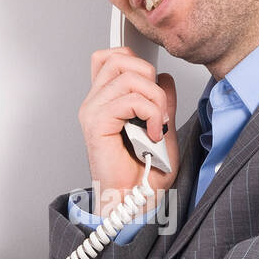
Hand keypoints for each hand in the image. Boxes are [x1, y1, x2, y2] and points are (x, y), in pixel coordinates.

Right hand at [80, 46, 178, 218]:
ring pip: (127, 75)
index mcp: (106, 100)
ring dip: (154, 98)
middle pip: (120, 58)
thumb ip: (163, 101)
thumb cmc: (144, 174)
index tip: (156, 93)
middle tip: (160, 109)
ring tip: (157, 122)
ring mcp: (93, 112)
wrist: (136, 201)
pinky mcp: (96, 124)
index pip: (113, 57)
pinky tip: (152, 132)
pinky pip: (128, 99)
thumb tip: (165, 78)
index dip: (139, 64)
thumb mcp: (163, 127)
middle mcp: (96, 103)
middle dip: (150, 77)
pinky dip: (149, 112)